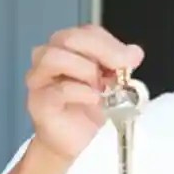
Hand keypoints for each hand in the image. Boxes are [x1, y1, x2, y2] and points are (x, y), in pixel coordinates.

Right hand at [25, 24, 143, 164]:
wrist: (74, 141)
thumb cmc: (88, 109)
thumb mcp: (111, 83)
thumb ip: (119, 66)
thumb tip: (134, 53)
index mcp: (69, 49)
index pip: (87, 32)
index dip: (111, 43)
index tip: (132, 58)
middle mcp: (49, 58)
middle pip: (69, 38)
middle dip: (101, 50)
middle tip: (120, 67)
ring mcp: (40, 79)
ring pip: (54, 57)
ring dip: (85, 69)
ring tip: (100, 86)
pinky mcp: (39, 102)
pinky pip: (58, 90)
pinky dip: (81, 92)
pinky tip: (94, 98)